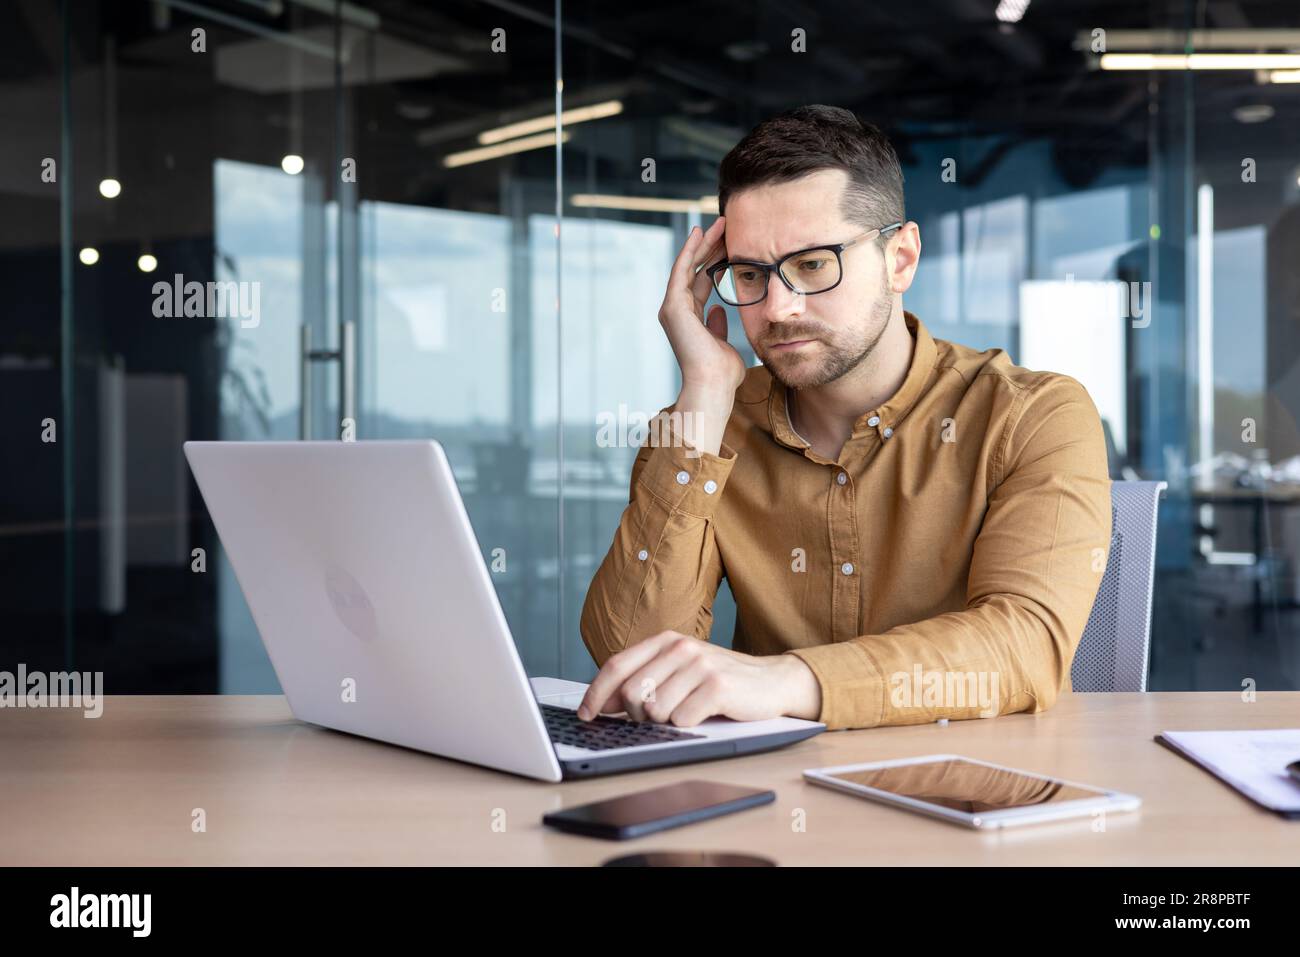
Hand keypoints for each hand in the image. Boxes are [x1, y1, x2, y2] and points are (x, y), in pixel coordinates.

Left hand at [576, 631, 821, 726]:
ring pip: (656, 710)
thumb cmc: (719, 681)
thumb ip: (644, 680)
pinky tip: (705, 715)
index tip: (586, 714)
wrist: (771, 682)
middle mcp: (681, 647)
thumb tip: (605, 702)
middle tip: (658, 717)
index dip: (596, 693)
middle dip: (637, 715)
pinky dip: (689, 725)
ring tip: (688, 711)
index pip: (617, 665)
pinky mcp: (718, 686)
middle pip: (633, 692)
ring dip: (667, 721)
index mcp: (666, 640)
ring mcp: (700, 665)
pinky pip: (682, 720)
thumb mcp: (678, 672)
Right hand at [658, 217, 745, 394]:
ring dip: (703, 244)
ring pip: (689, 267)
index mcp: (691, 320)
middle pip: (695, 271)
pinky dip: (689, 251)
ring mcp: (673, 308)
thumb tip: (719, 309)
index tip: (729, 246)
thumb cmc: (722, 373)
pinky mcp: (673, 306)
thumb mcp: (724, 343)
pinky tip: (700, 233)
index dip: (715, 263)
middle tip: (725, 226)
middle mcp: (679, 312)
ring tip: (719, 223)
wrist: (712, 384)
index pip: (702, 284)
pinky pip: (682, 271)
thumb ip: (718, 326)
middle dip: (710, 248)